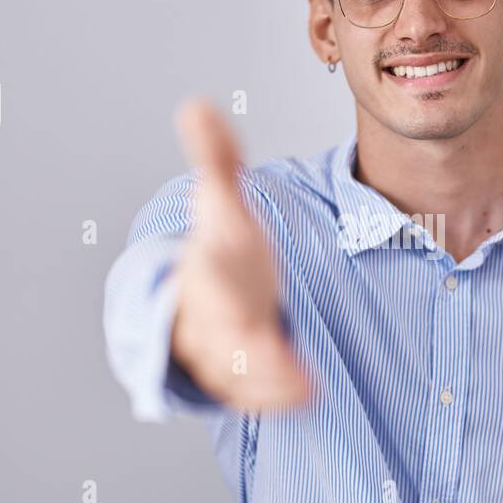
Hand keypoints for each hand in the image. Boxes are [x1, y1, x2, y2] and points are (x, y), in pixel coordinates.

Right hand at [165, 97, 310, 410]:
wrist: (211, 298)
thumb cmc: (224, 251)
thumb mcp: (223, 206)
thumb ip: (218, 159)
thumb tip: (196, 105)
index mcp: (205, 271)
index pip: (201, 270)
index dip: (204, 267)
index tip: (208, 258)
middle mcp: (206, 318)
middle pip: (216, 334)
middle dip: (239, 345)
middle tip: (266, 352)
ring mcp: (221, 354)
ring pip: (234, 374)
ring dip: (264, 381)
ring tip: (301, 388)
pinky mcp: (242, 379)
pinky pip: (254, 394)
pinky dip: (276, 396)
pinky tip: (306, 395)